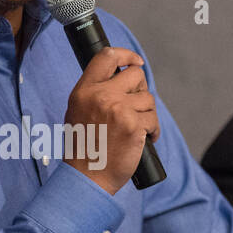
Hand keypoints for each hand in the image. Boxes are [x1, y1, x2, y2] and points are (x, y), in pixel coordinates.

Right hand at [63, 46, 159, 195]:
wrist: (87, 177)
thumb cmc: (84, 149)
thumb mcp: (78, 113)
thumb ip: (95, 93)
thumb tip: (121, 79)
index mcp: (84, 91)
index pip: (107, 56)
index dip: (126, 55)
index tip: (136, 61)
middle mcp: (101, 96)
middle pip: (135, 75)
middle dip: (141, 90)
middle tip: (136, 108)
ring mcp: (118, 110)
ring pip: (148, 99)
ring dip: (148, 114)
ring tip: (137, 130)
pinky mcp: (134, 126)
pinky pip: (153, 120)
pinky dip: (153, 131)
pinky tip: (144, 140)